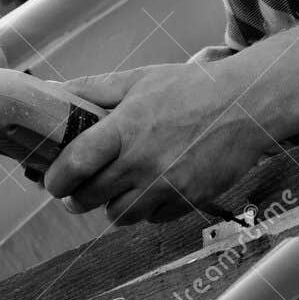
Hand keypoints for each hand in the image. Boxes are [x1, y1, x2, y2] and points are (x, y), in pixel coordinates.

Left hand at [40, 60, 277, 224]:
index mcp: (127, 127)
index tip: (52, 181)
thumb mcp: (140, 80)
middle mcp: (144, 161)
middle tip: (78, 189)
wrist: (246, 106)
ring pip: (119, 216)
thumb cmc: (192, 89)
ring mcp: (166, 185)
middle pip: (90, 197)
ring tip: (119, 188)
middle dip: (77, 197)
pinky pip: (152, 219)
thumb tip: (53, 90)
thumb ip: (93, 89)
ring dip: (113, 205)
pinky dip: (146, 209)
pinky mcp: (187, 201)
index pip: (76, 164)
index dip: (56, 178)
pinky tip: (152, 189)